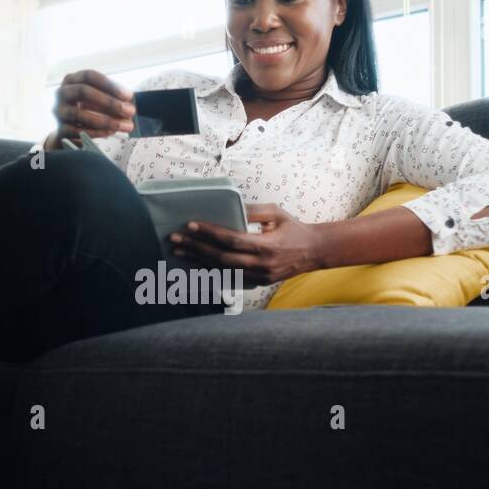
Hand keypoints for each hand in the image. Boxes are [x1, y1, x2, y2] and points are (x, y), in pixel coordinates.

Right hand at [46, 69, 135, 148]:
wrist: (69, 129)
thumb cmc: (86, 108)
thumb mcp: (97, 98)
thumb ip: (111, 98)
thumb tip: (128, 105)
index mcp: (72, 80)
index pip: (89, 76)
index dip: (110, 85)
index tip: (128, 95)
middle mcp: (62, 93)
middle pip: (83, 91)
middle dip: (109, 102)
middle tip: (128, 111)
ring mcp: (60, 111)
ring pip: (80, 114)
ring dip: (106, 120)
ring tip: (123, 125)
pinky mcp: (60, 129)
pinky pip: (78, 131)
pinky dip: (97, 132)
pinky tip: (110, 132)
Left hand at [169, 204, 324, 285]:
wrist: (314, 252)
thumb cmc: (294, 228)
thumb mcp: (277, 213)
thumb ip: (254, 210)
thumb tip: (231, 206)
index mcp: (266, 246)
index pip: (231, 239)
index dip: (209, 233)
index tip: (190, 225)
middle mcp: (261, 265)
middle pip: (221, 258)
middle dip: (196, 248)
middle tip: (175, 239)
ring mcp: (259, 277)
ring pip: (222, 271)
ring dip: (198, 261)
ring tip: (179, 252)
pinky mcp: (257, 283)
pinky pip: (229, 278)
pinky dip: (211, 271)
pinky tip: (196, 264)